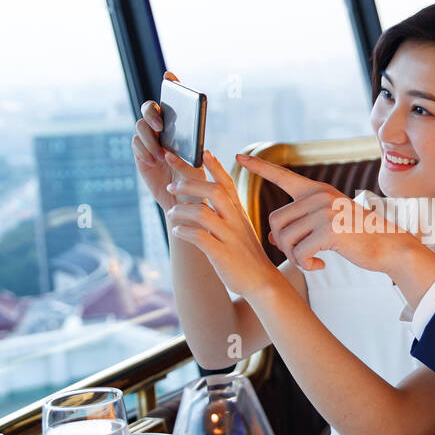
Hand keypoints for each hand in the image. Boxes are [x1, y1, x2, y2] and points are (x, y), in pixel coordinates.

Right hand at [130, 73, 205, 211]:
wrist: (182, 202)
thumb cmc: (196, 181)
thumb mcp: (198, 164)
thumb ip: (188, 150)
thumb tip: (177, 140)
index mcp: (180, 124)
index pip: (174, 99)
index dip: (171, 83)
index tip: (169, 75)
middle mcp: (163, 128)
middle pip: (150, 108)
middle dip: (153, 113)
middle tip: (161, 125)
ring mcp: (150, 140)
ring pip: (141, 126)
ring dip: (149, 139)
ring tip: (160, 155)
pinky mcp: (141, 153)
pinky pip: (136, 144)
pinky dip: (144, 151)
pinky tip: (153, 161)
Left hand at [166, 151, 283, 297]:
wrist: (262, 282)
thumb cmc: (246, 255)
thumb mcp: (240, 228)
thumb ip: (227, 213)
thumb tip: (208, 199)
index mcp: (239, 212)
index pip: (227, 182)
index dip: (215, 166)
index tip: (203, 152)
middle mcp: (235, 220)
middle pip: (213, 191)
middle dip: (189, 183)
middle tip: (171, 185)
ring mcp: (229, 237)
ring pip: (203, 212)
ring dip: (182, 210)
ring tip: (171, 213)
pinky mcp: (222, 254)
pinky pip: (199, 237)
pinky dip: (183, 231)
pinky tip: (177, 232)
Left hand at [235, 153, 415, 273]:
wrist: (388, 247)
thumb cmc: (357, 237)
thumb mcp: (327, 223)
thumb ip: (300, 224)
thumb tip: (270, 236)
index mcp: (316, 191)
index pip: (282, 176)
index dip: (259, 168)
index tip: (239, 157)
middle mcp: (319, 196)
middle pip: (276, 221)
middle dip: (282, 243)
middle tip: (299, 255)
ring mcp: (325, 211)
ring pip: (286, 239)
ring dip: (295, 257)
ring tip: (311, 261)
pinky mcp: (330, 230)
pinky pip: (300, 252)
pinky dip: (306, 265)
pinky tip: (320, 265)